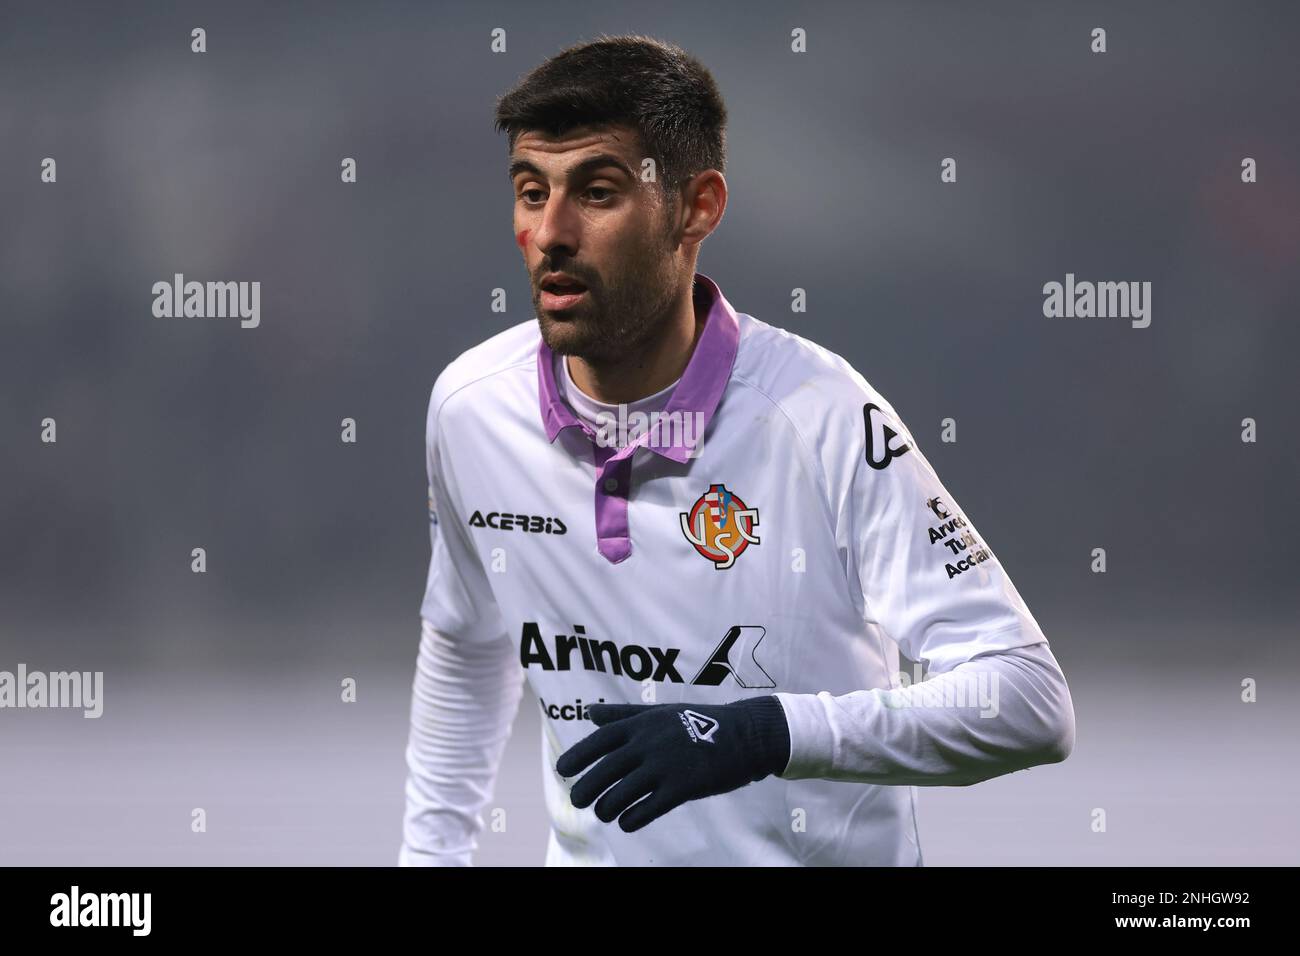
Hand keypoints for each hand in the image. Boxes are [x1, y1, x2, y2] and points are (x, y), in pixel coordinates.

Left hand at [554, 697, 790, 831]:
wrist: (744, 734)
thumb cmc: (699, 721)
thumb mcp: (659, 711)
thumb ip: (624, 714)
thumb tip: (590, 713)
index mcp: (642, 724)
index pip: (599, 740)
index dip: (577, 756)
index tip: (562, 770)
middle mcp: (649, 743)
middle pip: (603, 771)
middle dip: (585, 790)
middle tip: (578, 800)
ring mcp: (665, 766)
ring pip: (620, 794)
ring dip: (606, 808)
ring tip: (605, 813)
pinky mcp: (683, 787)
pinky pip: (646, 809)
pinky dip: (631, 819)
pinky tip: (627, 822)